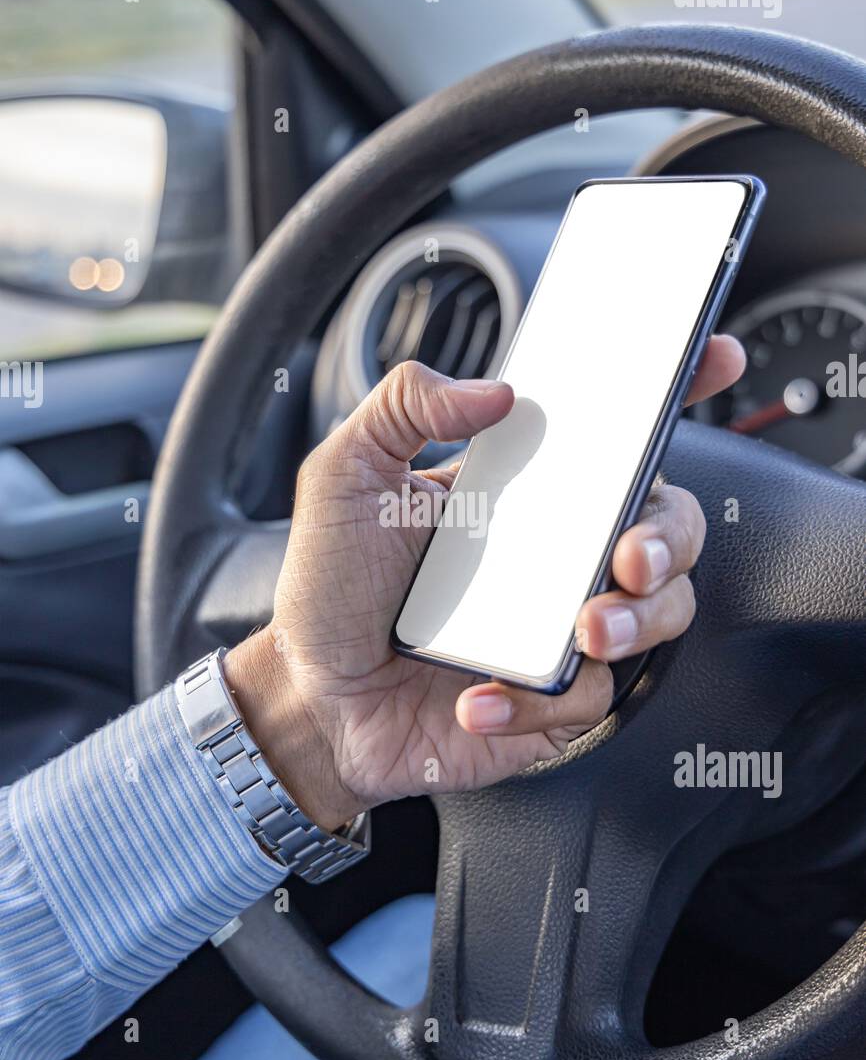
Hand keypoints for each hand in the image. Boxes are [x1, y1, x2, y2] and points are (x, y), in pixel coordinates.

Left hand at [226, 340, 744, 829]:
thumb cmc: (332, 590)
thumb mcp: (344, 478)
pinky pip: (591, 697)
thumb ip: (401, 408)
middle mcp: (557, 554)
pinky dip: (540, 701)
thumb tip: (493, 389)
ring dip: (634, 621)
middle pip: (668, 525)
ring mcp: (562, 625)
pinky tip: (480, 697)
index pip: (612, 436)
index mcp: (524, 491)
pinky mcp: (556, 696)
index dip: (674, 393)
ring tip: (580, 633)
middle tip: (629, 558)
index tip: (713, 358)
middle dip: (668, 538)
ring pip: (661, 612)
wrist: (314, 700)